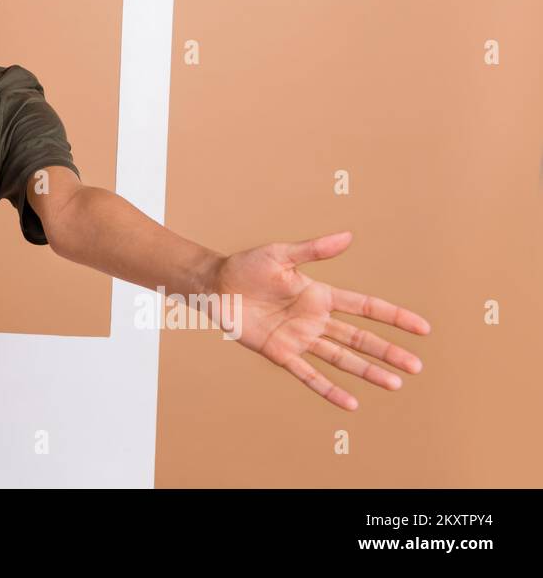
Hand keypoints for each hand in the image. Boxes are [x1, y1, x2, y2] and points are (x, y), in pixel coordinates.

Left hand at [211, 231, 430, 410]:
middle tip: (416, 367)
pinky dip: (328, 389)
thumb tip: (347, 236)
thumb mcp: (281, 255)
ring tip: (395, 385)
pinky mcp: (281, 353)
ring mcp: (300, 338)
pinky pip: (309, 374)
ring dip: (367, 372)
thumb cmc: (247, 266)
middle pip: (360, 338)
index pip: (365, 307)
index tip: (422, 328)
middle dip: (388, 352)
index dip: (393, 317)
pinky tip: (351, 403)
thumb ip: (314, 250)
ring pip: (342, 358)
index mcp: (320, 294)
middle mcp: (315, 319)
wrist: (216, 285)